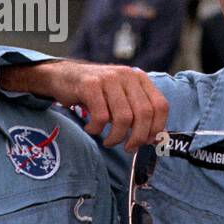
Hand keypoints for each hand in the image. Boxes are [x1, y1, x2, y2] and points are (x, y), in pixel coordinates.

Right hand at [0, 60, 168, 150]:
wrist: (63, 76)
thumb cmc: (95, 94)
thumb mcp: (121, 98)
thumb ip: (138, 113)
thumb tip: (156, 140)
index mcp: (139, 78)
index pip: (160, 105)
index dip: (157, 127)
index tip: (148, 142)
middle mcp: (127, 75)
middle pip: (144, 113)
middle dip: (137, 137)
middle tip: (128, 148)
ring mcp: (109, 78)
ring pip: (123, 118)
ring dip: (116, 137)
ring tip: (108, 141)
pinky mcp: (90, 85)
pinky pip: (101, 116)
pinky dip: (97, 129)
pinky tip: (91, 128)